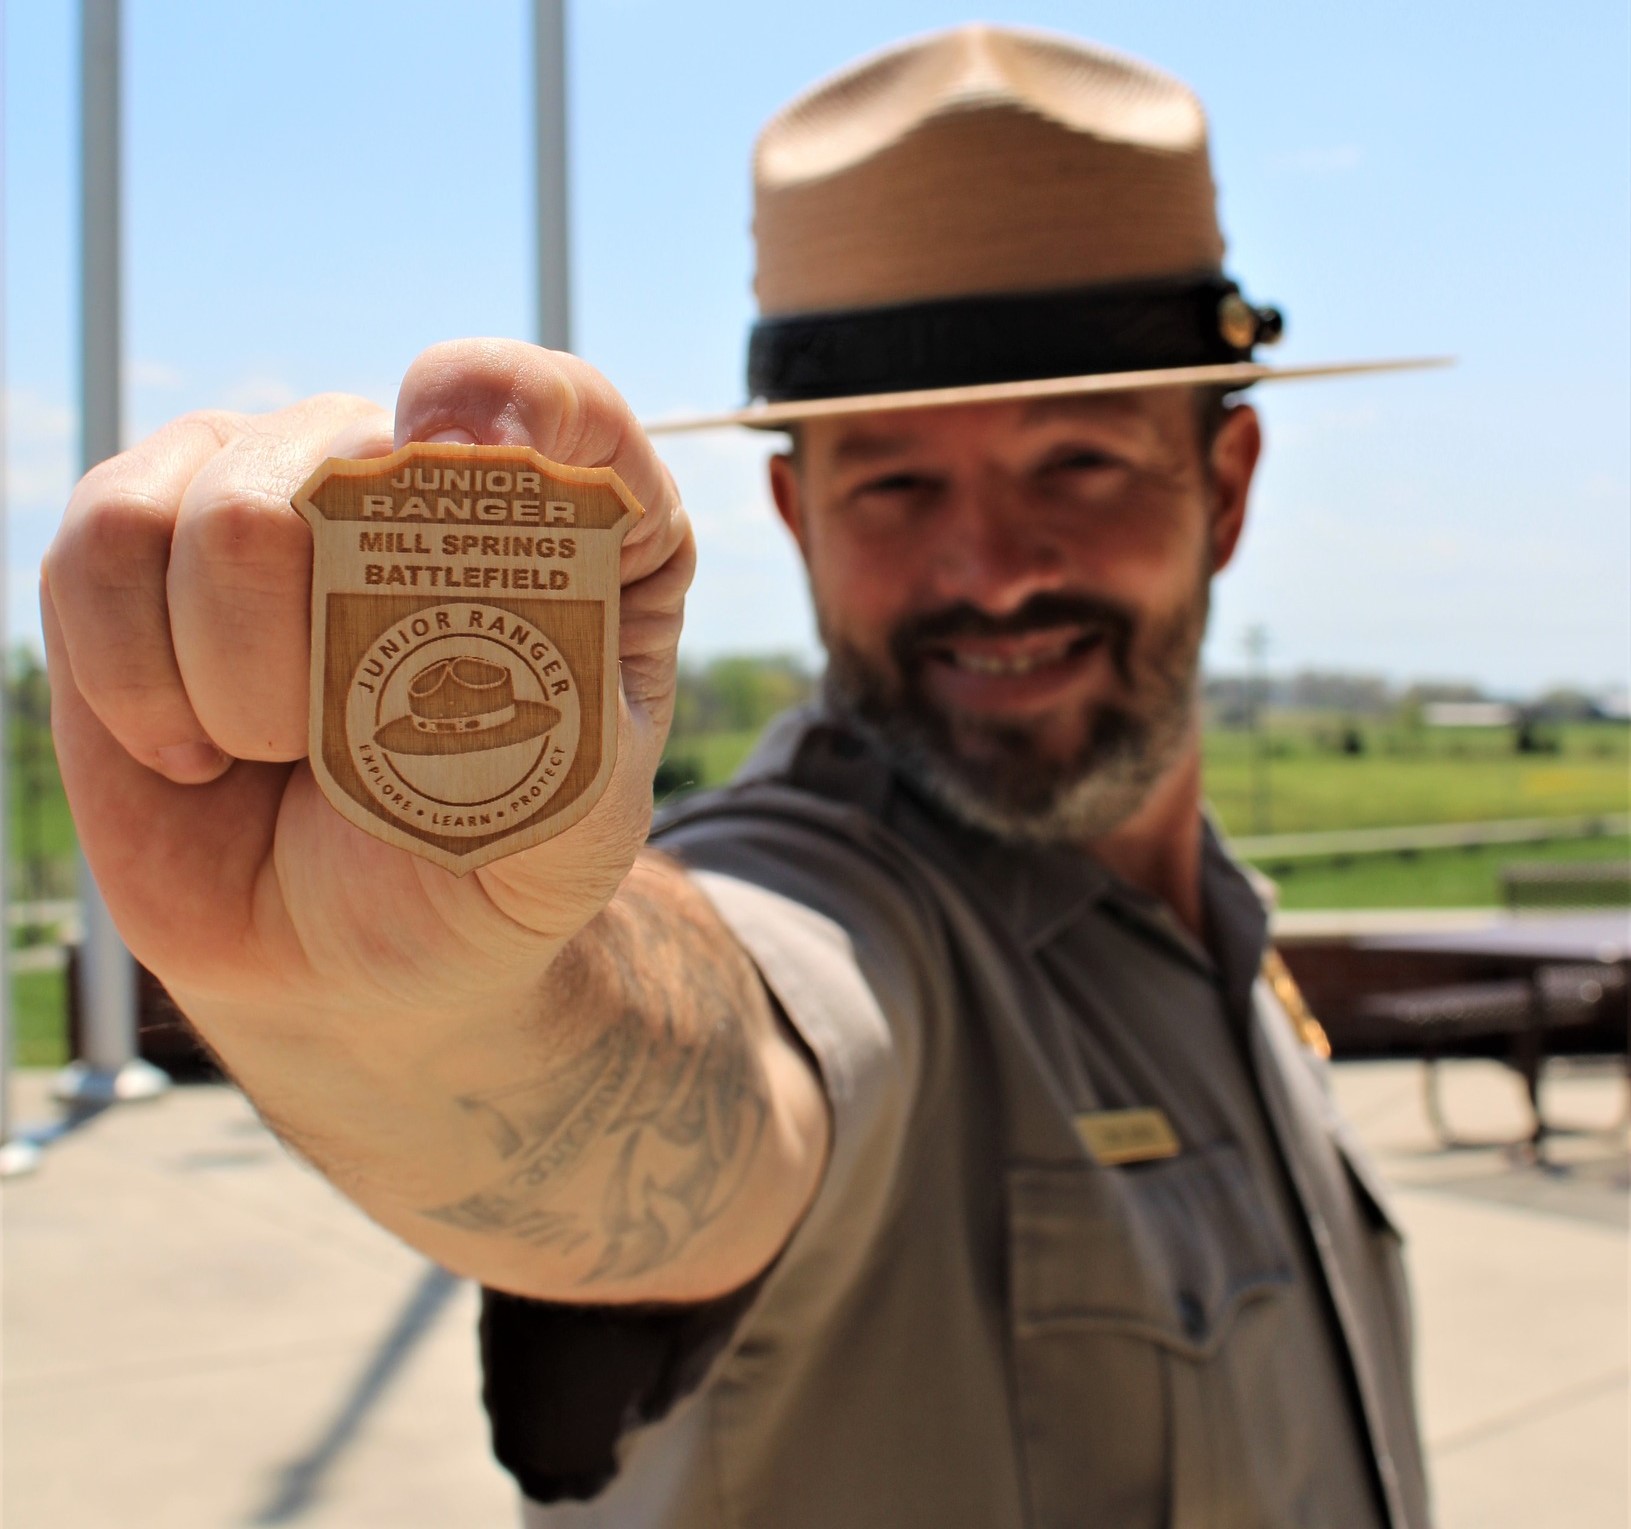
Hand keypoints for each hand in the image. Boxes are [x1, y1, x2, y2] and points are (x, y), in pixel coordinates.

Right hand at [43, 342, 695, 1028]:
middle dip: (345, 641)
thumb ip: (565, 696)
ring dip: (242, 674)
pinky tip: (186, 747)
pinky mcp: (144, 547)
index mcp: (564, 535)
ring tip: (279, 754)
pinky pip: (102, 545)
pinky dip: (135, 673)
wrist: (356, 963)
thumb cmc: (486, 869)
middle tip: (354, 748)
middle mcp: (416, 485)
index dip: (508, 410)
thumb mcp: (574, 816)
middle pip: (356, 454)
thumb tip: (477, 562)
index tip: (462, 476)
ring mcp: (276, 498)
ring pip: (223, 508)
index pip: (552, 403)